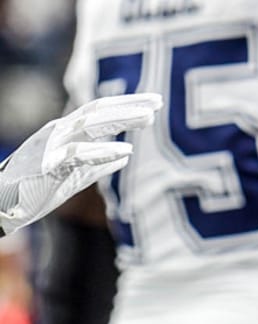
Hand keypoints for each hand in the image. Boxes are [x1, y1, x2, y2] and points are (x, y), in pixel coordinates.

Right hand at [0, 93, 161, 234]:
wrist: (2, 205)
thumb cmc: (35, 187)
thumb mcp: (75, 174)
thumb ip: (99, 164)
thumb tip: (126, 157)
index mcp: (66, 133)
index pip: (99, 111)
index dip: (126, 104)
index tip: (154, 103)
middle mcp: (59, 133)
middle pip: (97, 111)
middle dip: (128, 105)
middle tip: (159, 101)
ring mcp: (52, 146)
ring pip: (89, 125)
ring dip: (120, 119)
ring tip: (149, 118)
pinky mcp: (48, 165)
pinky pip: (78, 154)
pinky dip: (103, 151)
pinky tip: (127, 150)